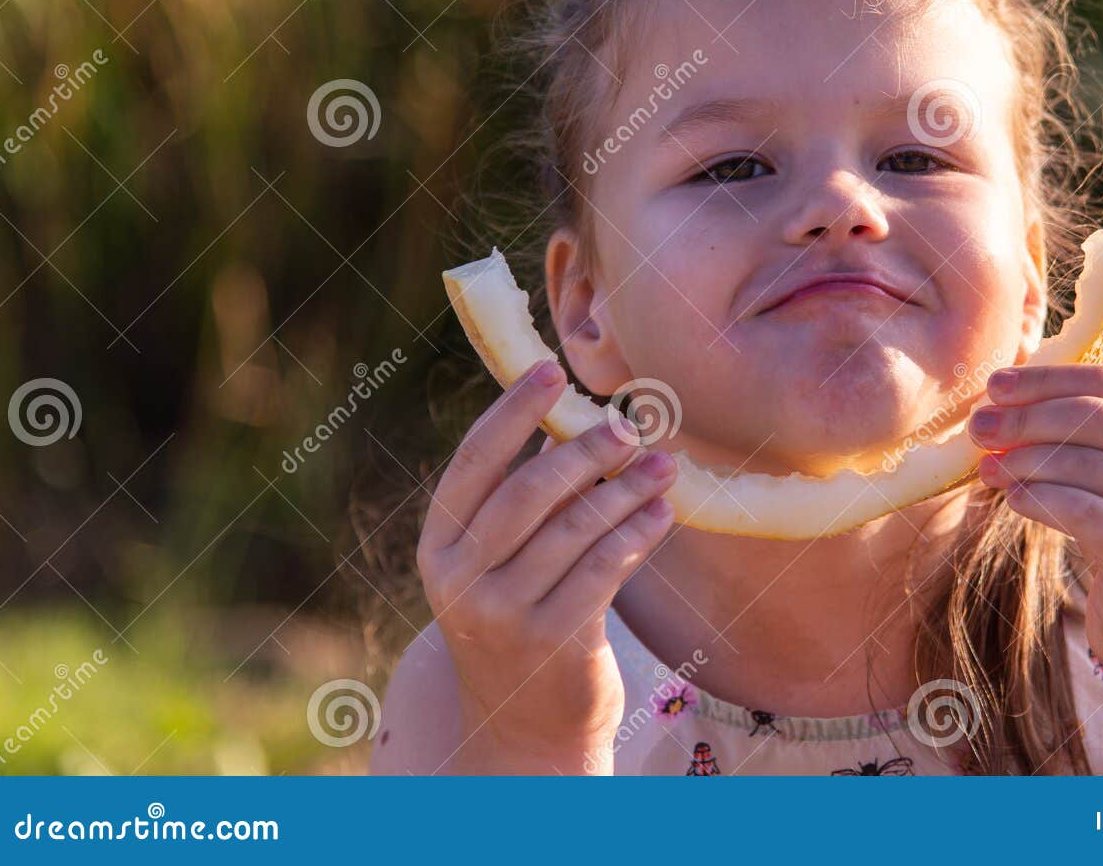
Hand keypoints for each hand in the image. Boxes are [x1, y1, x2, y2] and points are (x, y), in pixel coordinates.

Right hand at [415, 357, 676, 771]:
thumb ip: (527, 498)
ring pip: (574, 530)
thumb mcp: (503, 561)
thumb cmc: (522, 620)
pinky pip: (603, 571)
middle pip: (528, 493)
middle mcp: (460, 581)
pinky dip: (636, 534)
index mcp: (438, 546)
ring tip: (664, 464)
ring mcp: (503, 616)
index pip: (473, 462)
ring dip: (626, 490)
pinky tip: (662, 514)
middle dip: (585, 451)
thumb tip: (570, 421)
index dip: (512, 412)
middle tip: (630, 428)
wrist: (524, 731)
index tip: (550, 371)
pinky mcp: (552, 644)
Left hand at [969, 363, 1102, 675]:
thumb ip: (1084, 432)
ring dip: (1023, 460)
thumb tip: (1002, 397)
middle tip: (978, 428)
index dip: (1044, 380)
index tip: (994, 386)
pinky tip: (1010, 498)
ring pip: (1084, 464)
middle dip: (1026, 418)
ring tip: (987, 468)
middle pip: (1094, 417)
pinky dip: (1038, 499)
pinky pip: (1083, 512)